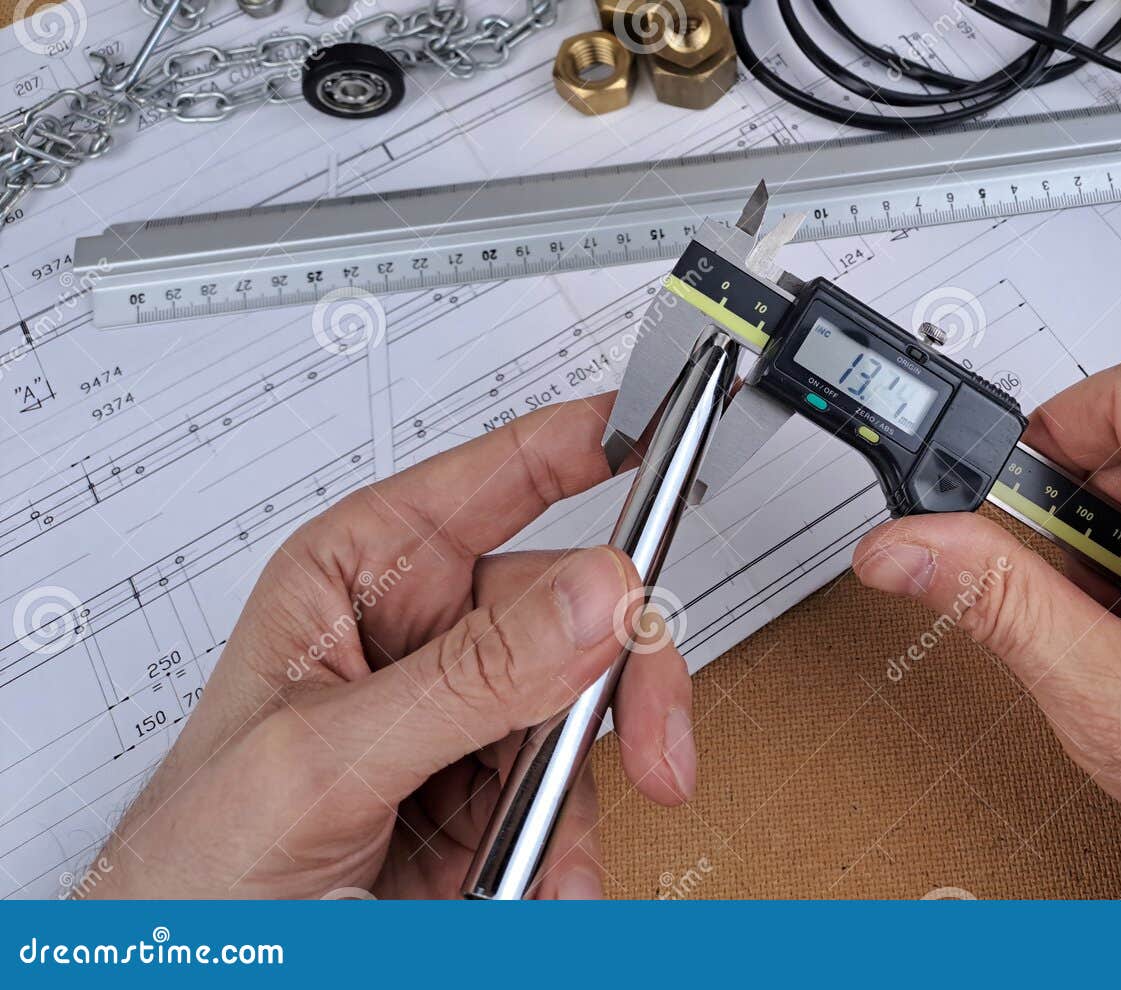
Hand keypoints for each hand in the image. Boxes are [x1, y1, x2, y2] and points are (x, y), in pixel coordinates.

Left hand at [87, 394, 695, 898]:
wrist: (189, 976)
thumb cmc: (192, 867)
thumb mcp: (328, 758)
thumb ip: (468, 678)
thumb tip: (593, 596)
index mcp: (361, 581)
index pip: (491, 483)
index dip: (580, 448)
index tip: (661, 436)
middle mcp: (420, 639)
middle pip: (576, 611)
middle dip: (620, 683)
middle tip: (651, 747)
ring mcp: (460, 722)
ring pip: (586, 715)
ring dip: (584, 798)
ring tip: (548, 864)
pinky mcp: (485, 801)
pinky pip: (568, 801)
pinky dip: (570, 851)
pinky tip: (539, 887)